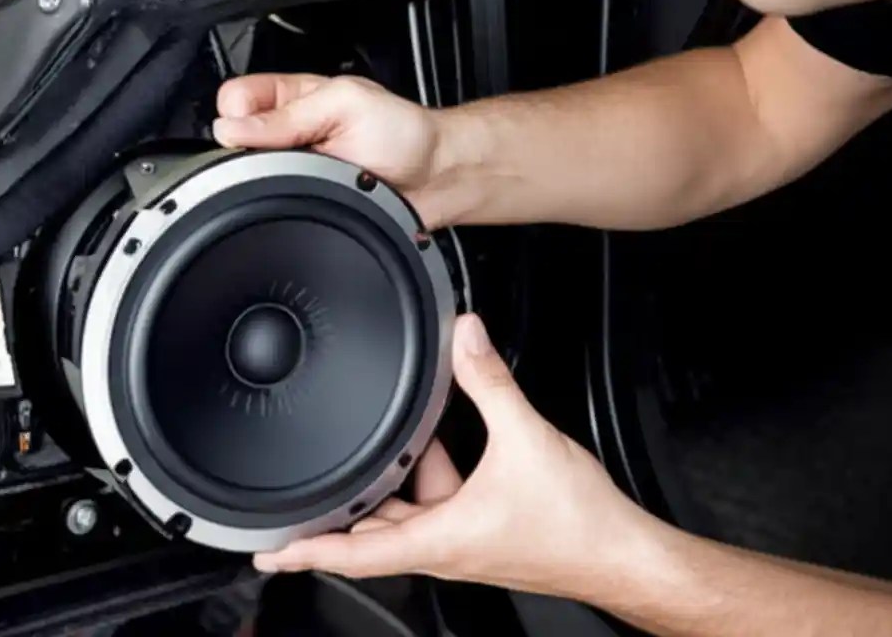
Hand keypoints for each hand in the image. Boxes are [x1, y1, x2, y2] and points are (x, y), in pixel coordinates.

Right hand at [213, 73, 474, 228]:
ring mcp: (293, 169)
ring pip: (249, 177)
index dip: (237, 113)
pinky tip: (308, 198)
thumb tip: (233, 128)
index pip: (235, 99)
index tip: (256, 127)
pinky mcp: (302, 202)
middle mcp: (287, 132)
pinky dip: (282, 206)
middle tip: (292, 154)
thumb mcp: (345, 104)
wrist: (435, 179)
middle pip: (235, 141)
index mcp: (292, 96)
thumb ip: (288, 115)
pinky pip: (272, 207)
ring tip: (310, 176)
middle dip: (251, 151)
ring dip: (269, 180)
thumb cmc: (403, 133)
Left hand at [252, 314, 661, 599]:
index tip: (267, 549)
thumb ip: (490, 382)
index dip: (304, 551)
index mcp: (439, 540)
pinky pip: (437, 506)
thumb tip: (466, 337)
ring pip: (405, 515)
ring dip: (389, 483)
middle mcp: (444, 548)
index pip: (352, 553)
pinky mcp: (482, 534)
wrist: (624, 554)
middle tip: (300, 487)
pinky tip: (440, 442)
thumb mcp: (526, 439)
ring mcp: (462, 544)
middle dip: (337, 508)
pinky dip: (427, 476)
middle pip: (370, 531)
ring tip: (375, 445)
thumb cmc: (579, 525)